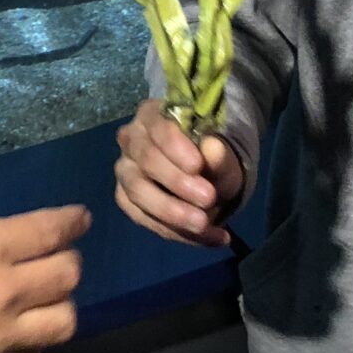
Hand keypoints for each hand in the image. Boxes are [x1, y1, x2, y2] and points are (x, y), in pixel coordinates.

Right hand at [0, 186, 89, 352]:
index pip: (51, 230)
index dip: (72, 222)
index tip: (81, 220)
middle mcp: (4, 290)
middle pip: (68, 275)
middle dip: (69, 262)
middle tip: (56, 260)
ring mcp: (0, 336)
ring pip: (64, 322)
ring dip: (60, 308)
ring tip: (45, 303)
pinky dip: (32, 347)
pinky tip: (19, 338)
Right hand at [114, 99, 243, 246]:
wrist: (211, 176)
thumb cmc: (214, 155)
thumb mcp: (226, 154)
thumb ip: (221, 153)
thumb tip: (213, 149)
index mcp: (154, 114)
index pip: (159, 127)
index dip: (176, 147)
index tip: (198, 166)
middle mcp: (132, 139)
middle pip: (146, 160)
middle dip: (178, 183)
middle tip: (209, 199)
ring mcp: (126, 170)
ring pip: (138, 192)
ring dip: (173, 212)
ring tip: (206, 226)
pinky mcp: (126, 199)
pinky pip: (142, 217)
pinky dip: (174, 231)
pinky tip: (206, 237)